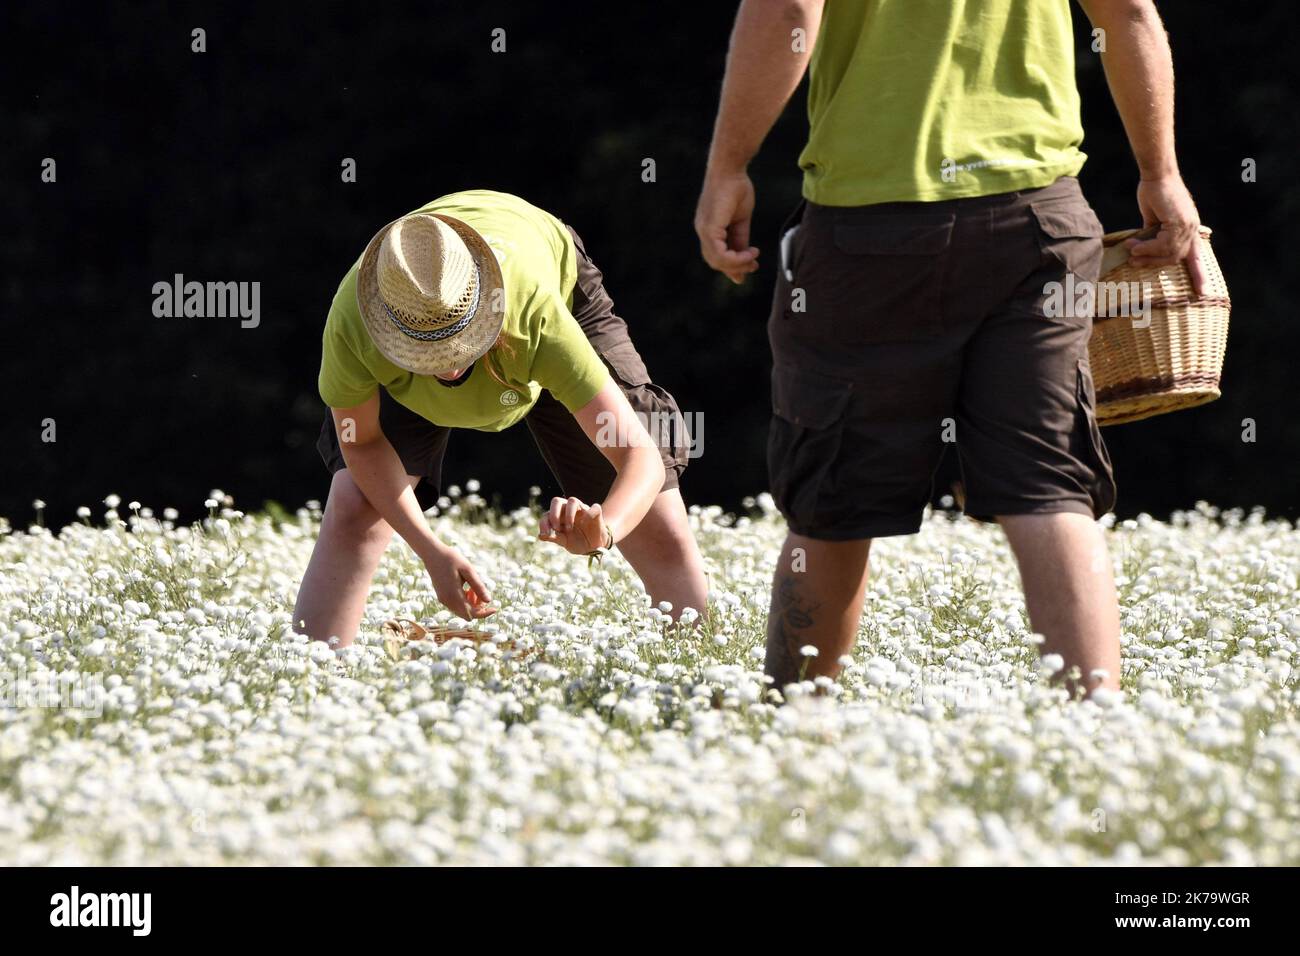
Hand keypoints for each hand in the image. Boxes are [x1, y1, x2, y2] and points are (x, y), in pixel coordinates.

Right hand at [422, 544, 495, 619]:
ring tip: (473, 587)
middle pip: (467, 615)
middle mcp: (446, 601)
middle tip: (481, 592)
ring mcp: (443, 600)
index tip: (495, 608)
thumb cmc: (451, 559)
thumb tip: (489, 601)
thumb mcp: (468, 570)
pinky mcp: (442, 597)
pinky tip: (467, 588)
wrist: (433, 554)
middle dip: (478, 608)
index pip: (472, 614)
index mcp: (453, 595)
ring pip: (462, 611)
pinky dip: (465, 601)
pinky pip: (456, 605)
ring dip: (471, 604)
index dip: (484, 613)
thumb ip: (478, 586)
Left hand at [538, 496, 609, 555]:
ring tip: (569, 529)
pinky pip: (594, 507)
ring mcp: (582, 510)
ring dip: (568, 514)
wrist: (594, 546)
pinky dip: (590, 513)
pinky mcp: (595, 513)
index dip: (544, 522)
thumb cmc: (577, 541)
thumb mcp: (564, 542)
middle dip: (554, 514)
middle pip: (556, 501)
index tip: (545, 534)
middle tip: (556, 528)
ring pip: (572, 500)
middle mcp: (568, 510)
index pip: (547, 514)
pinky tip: (586, 522)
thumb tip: (540, 535)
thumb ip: (553, 537)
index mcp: (559, 517)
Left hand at [694, 169, 759, 283]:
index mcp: (708, 229)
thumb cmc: (736, 188)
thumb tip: (747, 258)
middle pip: (715, 262)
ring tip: (753, 259)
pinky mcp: (709, 227)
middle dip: (736, 268)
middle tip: (754, 266)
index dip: (733, 265)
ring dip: (737, 265)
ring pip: (716, 260)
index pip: (716, 256)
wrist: (731, 169)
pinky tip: (749, 254)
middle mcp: (703, 231)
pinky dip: (735, 258)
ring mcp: (704, 229)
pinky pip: (719, 253)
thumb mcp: (741, 220)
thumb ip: (741, 239)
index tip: (752, 265)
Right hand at [1128, 176, 1207, 297]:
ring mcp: (1187, 225)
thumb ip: (1152, 233)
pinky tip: (1134, 245)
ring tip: (1131, 253)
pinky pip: (1162, 244)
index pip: (1195, 257)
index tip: (1203, 292)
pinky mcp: (1179, 222)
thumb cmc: (1153, 192)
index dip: (1199, 275)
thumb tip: (1142, 247)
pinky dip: (1147, 247)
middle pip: (1177, 258)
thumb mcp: (1153, 217)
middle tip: (1133, 264)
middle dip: (1154, 263)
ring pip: (1169, 252)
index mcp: (1188, 229)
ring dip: (1147, 255)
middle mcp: (1191, 229)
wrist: (1156, 175)